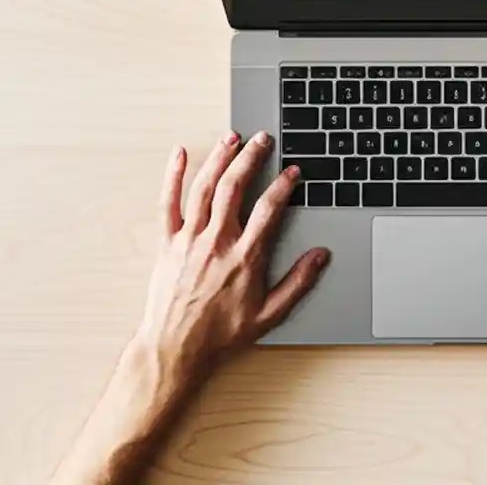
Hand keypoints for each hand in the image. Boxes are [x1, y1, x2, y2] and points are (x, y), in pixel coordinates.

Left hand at [54, 131, 327, 483]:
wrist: (175, 348)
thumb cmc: (221, 335)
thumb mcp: (269, 314)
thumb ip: (298, 282)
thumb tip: (320, 257)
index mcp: (244, 258)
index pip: (268, 210)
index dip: (283, 186)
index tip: (292, 171)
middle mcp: (216, 242)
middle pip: (235, 187)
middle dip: (251, 158)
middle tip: (263, 139)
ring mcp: (189, 239)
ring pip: (204, 187)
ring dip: (219, 158)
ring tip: (231, 138)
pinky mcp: (167, 243)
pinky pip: (168, 202)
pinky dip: (173, 175)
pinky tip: (180, 154)